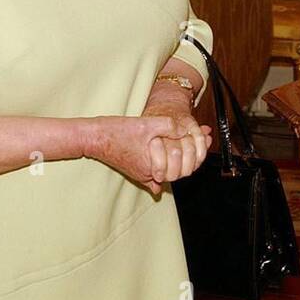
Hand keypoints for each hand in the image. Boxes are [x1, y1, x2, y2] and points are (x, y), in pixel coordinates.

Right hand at [82, 114, 208, 194]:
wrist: (94, 137)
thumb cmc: (117, 131)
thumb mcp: (146, 123)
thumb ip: (169, 126)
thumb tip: (186, 129)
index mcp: (154, 165)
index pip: (184, 164)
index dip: (196, 150)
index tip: (205, 138)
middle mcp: (149, 175)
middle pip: (178, 170)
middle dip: (192, 155)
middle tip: (205, 139)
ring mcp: (142, 175)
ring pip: (169, 171)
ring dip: (180, 159)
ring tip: (193, 144)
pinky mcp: (137, 172)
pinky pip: (156, 176)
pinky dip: (166, 168)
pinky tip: (174, 159)